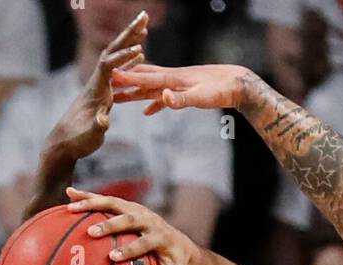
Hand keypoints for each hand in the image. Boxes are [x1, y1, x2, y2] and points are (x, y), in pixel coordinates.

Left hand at [49, 13, 148, 162]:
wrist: (64, 143)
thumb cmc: (77, 140)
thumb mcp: (90, 135)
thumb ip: (98, 126)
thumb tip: (104, 120)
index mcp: (96, 89)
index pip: (109, 66)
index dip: (123, 58)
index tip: (139, 50)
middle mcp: (98, 81)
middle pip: (113, 51)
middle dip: (128, 34)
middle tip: (143, 16)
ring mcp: (100, 85)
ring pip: (116, 56)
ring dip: (130, 41)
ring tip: (144, 27)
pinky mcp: (104, 91)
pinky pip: (119, 70)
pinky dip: (130, 60)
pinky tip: (140, 55)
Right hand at [66, 188, 192, 264]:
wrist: (178, 242)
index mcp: (160, 237)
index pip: (144, 242)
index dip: (130, 249)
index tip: (113, 257)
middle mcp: (148, 219)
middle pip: (128, 218)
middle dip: (110, 225)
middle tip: (91, 233)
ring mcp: (137, 209)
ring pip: (114, 203)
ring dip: (92, 203)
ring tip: (71, 208)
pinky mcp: (128, 205)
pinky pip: (106, 200)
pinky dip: (88, 196)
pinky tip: (69, 194)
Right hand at [110, 62, 252, 115]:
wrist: (237, 83)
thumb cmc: (220, 90)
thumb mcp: (201, 98)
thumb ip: (180, 99)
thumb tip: (163, 98)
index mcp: (173, 79)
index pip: (145, 78)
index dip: (127, 78)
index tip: (110, 76)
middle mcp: (172, 79)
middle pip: (143, 80)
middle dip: (125, 83)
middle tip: (105, 85)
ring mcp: (177, 85)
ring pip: (150, 88)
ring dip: (134, 92)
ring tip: (119, 98)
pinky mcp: (183, 92)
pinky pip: (163, 98)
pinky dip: (153, 103)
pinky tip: (146, 111)